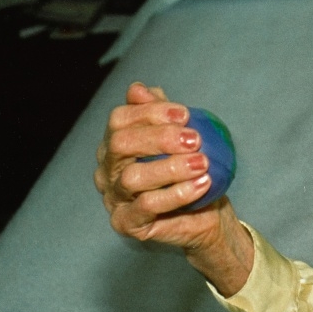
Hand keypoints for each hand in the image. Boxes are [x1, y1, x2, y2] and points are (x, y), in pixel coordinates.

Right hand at [97, 82, 252, 294]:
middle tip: (195, 139)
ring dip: (171, 167)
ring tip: (202, 163)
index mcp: (114, 143)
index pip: (119, 119)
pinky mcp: (126, 223)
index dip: (150, 112)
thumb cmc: (191, 171)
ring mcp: (113, 197)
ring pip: (132, 177)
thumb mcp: (182, 136)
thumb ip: (161, 112)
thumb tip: (139, 88)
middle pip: (120, 144)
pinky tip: (202, 184)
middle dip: (159, 138)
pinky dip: (177, 193)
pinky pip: (148, 206)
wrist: (206, 213)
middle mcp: (107, 169)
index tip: (186, 114)